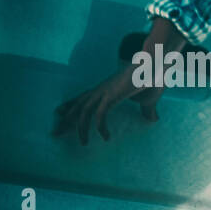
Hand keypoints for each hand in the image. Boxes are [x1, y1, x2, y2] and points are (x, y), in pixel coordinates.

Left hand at [53, 16, 182, 143]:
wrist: (155, 66)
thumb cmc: (152, 79)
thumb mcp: (147, 99)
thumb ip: (147, 110)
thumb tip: (153, 119)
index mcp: (105, 88)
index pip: (81, 98)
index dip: (69, 106)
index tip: (58, 114)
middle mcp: (100, 89)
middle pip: (77, 105)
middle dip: (65, 120)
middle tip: (55, 133)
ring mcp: (104, 92)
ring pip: (84, 112)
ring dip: (81, 129)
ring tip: (84, 143)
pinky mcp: (112, 96)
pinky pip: (100, 115)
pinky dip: (100, 127)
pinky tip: (105, 137)